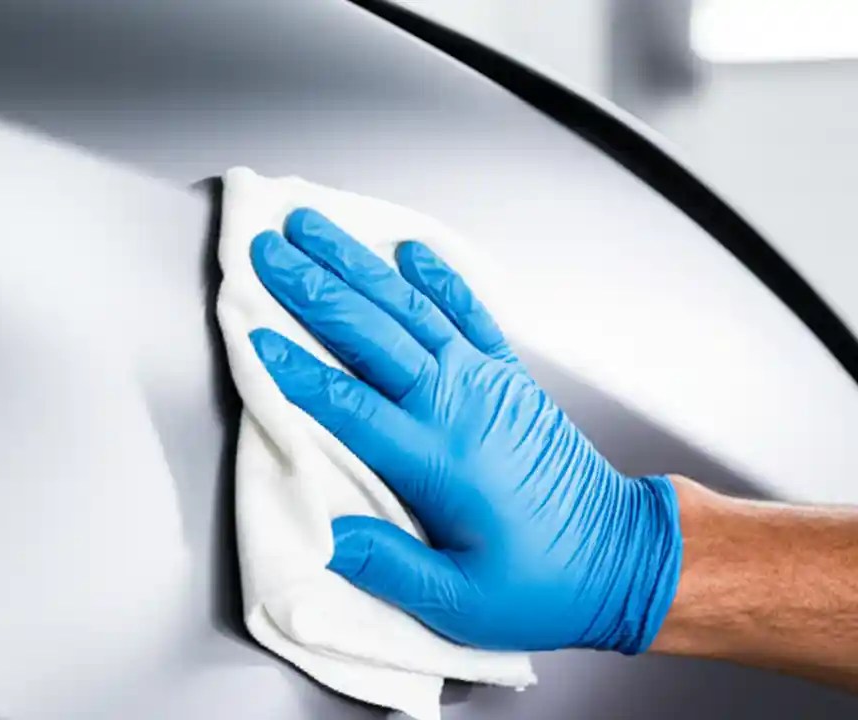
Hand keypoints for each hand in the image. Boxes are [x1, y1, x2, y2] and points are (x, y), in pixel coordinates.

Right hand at [248, 208, 681, 653]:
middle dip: (311, 287)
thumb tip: (325, 537)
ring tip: (314, 228)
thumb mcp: (461, 603)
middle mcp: (458, 404)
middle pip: (370, 333)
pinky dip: (438, 276)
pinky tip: (409, 248)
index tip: (252, 334)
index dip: (295, 370)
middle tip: (266, 251)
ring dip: (356, 264)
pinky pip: (467, 310)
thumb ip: (390, 566)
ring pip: (408, 307)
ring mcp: (485, 380)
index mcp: (437, 459)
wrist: (625, 558)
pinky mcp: (507, 375)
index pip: (347, 403)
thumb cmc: (543, 585)